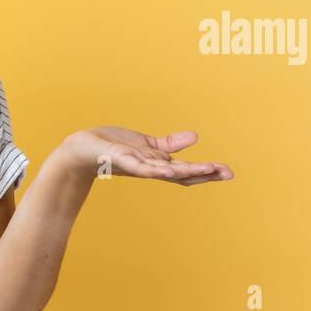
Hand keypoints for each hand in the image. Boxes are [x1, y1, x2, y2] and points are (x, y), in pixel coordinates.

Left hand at [58, 127, 232, 185]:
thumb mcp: (146, 145)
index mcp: (157, 164)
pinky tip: (169, 169)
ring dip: (187, 170)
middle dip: (205, 172)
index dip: (206, 171)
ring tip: (209, 168)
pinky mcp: (121, 160)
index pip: (186, 170)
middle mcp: (150, 168)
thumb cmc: (112, 147)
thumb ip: (170, 144)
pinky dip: (155, 168)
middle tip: (228, 173)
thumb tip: (196, 137)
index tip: (228, 172)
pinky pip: (141, 166)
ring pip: (165, 171)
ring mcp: (137, 165)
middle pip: (182, 173)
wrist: (81, 150)